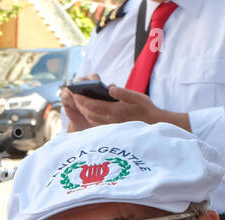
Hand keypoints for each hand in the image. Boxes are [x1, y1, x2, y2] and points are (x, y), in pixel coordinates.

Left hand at [59, 83, 187, 132]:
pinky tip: (87, 110)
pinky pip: (96, 122)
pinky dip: (89, 116)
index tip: (75, 93)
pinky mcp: (111, 127)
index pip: (93, 105)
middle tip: (73, 96)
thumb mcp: (137, 97)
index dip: (82, 100)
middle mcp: (109, 119)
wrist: (152, 123)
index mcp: (114, 110)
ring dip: (83, 111)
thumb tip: (110, 87)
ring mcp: (110, 124)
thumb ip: (122, 92)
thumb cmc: (145, 108)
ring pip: (91, 118)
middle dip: (80, 105)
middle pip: (89, 113)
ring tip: (78, 102)